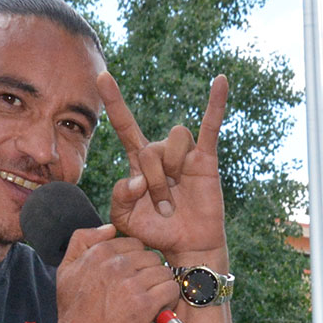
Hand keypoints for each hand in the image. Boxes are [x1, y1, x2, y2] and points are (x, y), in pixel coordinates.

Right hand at [49, 224, 180, 322]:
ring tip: (152, 300)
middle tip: (144, 290)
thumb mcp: (66, 269)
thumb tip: (110, 228)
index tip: (134, 276)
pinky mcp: (144, 305)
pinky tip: (160, 308)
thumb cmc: (73, 312)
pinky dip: (170, 299)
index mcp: (98, 253)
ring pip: (164, 271)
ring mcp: (131, 284)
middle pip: (151, 256)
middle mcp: (115, 265)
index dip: (137, 261)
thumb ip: (82, 241)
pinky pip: (171, 289)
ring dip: (161, 286)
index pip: (134, 244)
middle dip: (150, 272)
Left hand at [97, 71, 228, 262]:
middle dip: (154, 182)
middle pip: (150, 148)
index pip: (124, 125)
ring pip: (174, 140)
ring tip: (176, 196)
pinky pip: (210, 126)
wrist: (186, 247)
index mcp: (139, 162)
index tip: (102, 75)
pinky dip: (216, 103)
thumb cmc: (156, 233)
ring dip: (172, 170)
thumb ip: (119, 196)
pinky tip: (221, 81)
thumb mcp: (124, 218)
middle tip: (161, 208)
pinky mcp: (206, 160)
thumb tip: (137, 178)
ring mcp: (184, 156)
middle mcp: (161, 153)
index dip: (113, 102)